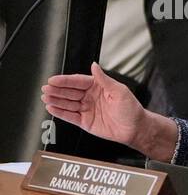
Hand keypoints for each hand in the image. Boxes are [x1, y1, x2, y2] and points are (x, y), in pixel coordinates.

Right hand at [41, 63, 177, 159]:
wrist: (136, 129)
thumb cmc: (132, 109)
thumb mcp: (120, 91)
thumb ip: (104, 79)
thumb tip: (94, 65)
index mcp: (98, 87)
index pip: (78, 82)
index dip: (65, 81)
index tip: (53, 80)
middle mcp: (90, 97)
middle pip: (70, 92)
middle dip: (57, 90)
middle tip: (46, 89)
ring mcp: (87, 109)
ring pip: (68, 103)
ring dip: (56, 100)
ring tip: (45, 97)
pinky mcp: (85, 121)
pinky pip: (70, 116)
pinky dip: (60, 112)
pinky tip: (51, 108)